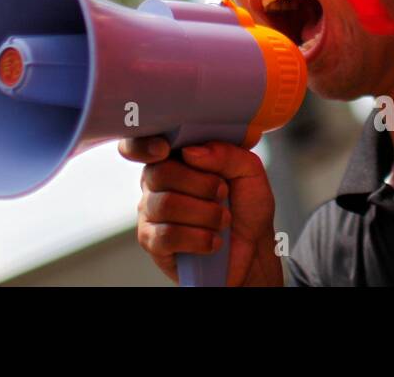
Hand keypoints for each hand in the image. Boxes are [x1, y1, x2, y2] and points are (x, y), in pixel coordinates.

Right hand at [119, 136, 284, 285]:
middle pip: (160, 173)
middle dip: (201, 184)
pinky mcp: (153, 243)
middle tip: (223, 193)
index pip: (140, 144)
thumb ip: (225, 153)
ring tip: (223, 220)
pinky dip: (198, 238)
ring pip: (167, 205)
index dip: (143, 145)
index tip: (163, 149)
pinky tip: (212, 241)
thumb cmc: (246, 208)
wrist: (254, 250)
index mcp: (174, 158)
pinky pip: (167, 235)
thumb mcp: (248, 171)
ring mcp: (150, 213)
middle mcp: (155, 182)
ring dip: (206, 214)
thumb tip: (190, 151)